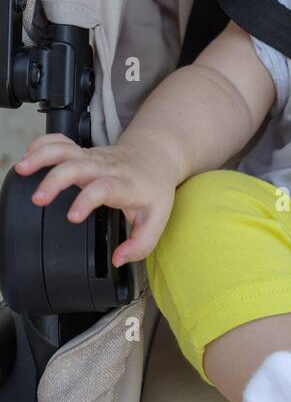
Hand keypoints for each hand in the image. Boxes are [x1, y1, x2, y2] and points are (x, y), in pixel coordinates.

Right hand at [14, 133, 176, 267]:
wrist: (156, 157)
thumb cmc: (153, 188)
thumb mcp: (157, 219)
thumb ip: (140, 244)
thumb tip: (118, 259)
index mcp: (124, 185)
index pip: (104, 188)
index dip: (86, 199)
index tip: (72, 216)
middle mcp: (106, 168)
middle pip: (78, 166)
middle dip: (55, 179)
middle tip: (39, 199)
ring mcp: (92, 158)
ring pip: (64, 150)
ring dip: (41, 156)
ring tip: (22, 169)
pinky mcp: (82, 152)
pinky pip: (59, 142)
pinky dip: (41, 145)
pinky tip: (27, 157)